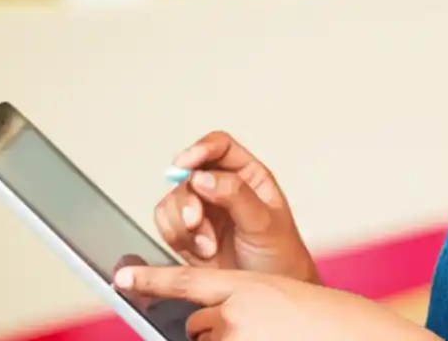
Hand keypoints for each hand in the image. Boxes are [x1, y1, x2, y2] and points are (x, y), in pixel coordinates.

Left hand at [115, 265, 438, 340]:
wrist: (359, 335)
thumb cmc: (328, 322)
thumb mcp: (284, 300)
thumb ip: (246, 303)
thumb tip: (212, 319)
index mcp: (247, 286)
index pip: (184, 280)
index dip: (150, 279)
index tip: (121, 277)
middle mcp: (235, 313)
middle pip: (198, 323)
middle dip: (215, 330)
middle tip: (255, 332)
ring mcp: (235, 340)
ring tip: (268, 337)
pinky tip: (268, 340)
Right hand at [155, 132, 317, 283]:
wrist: (267, 300)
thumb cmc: (280, 258)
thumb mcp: (264, 223)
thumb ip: (235, 195)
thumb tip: (203, 177)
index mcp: (248, 176)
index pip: (219, 147)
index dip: (200, 149)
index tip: (185, 163)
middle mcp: (223, 188)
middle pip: (189, 175)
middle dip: (189, 200)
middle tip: (197, 221)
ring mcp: (204, 210)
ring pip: (173, 200)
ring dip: (184, 225)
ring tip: (207, 246)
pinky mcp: (189, 233)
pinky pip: (166, 224)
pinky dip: (176, 238)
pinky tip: (200, 253)